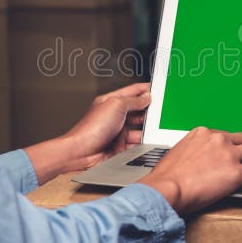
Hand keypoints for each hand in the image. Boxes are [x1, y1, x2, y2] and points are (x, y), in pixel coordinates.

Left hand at [24, 83, 150, 184]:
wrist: (81, 153)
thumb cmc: (91, 129)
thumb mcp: (116, 105)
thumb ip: (133, 100)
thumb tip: (145, 97)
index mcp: (111, 102)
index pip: (132, 92)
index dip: (145, 89)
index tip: (158, 88)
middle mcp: (114, 116)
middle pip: (137, 111)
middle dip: (148, 111)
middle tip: (160, 111)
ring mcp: (117, 132)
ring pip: (138, 129)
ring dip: (146, 129)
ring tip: (154, 129)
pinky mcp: (119, 147)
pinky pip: (135, 144)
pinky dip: (142, 144)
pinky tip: (147, 142)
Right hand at [139, 127, 241, 214]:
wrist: (165, 189)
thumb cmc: (166, 178)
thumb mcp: (177, 154)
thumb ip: (191, 153)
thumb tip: (194, 162)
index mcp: (202, 133)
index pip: (224, 135)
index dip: (231, 145)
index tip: (232, 152)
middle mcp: (217, 139)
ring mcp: (228, 154)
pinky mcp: (236, 172)